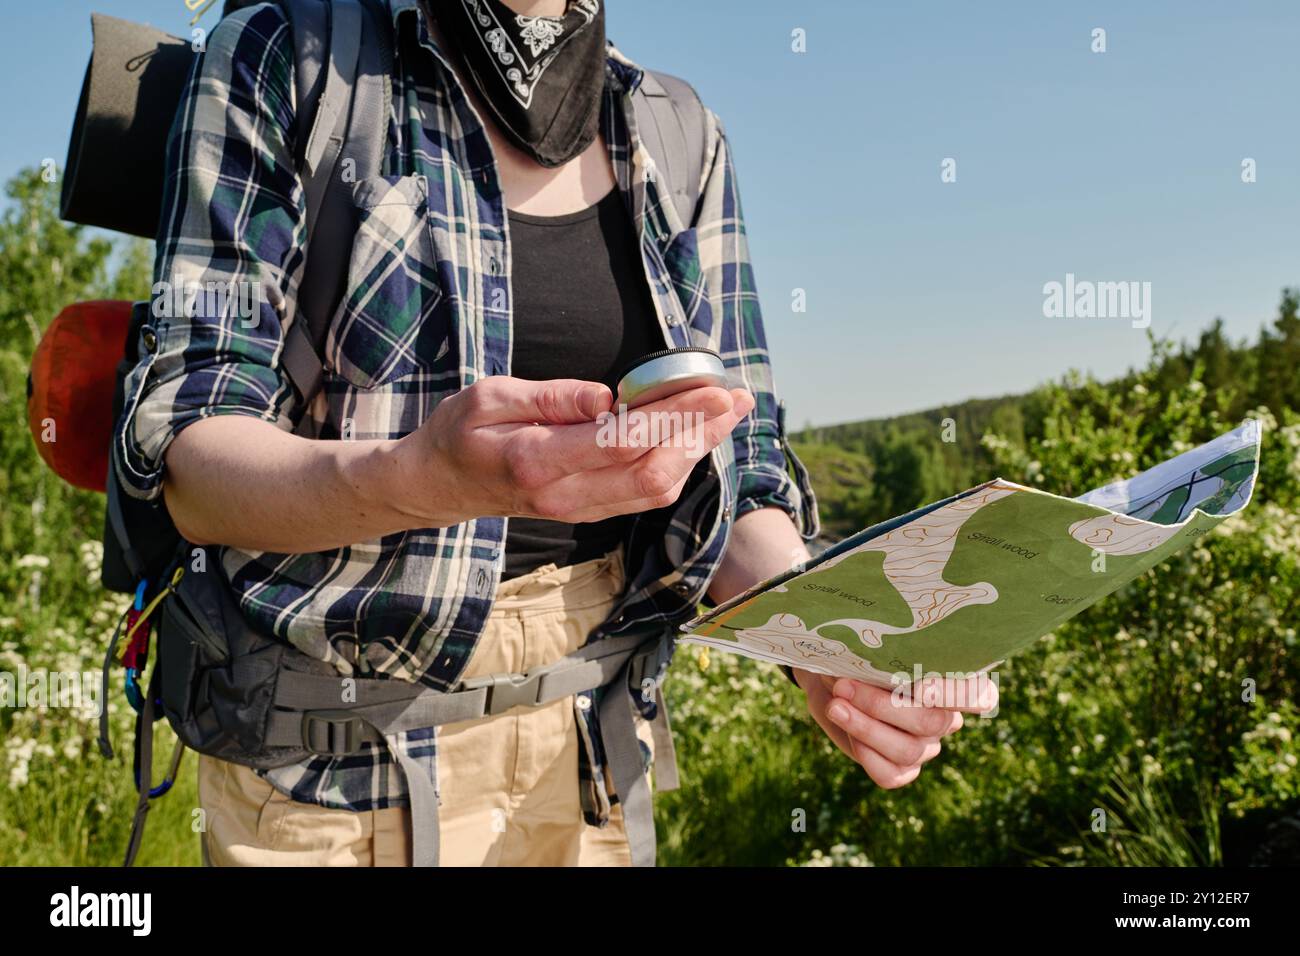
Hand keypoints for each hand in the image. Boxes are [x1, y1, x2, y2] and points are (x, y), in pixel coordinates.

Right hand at [389, 376, 754, 526]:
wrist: (435, 487)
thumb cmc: (457, 433)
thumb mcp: (488, 396)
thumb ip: (551, 398)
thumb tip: (609, 397)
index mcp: (539, 461)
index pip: (625, 441)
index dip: (676, 417)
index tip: (713, 389)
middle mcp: (565, 495)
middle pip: (653, 470)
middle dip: (702, 433)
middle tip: (736, 397)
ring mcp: (578, 510)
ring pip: (655, 490)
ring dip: (697, 452)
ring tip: (726, 413)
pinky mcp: (586, 512)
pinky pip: (643, 497)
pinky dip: (677, 466)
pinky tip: (694, 438)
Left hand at [793, 670, 996, 788]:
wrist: (832, 678)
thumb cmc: (859, 654)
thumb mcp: (870, 648)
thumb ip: (884, 657)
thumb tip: (876, 663)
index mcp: (951, 683)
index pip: (982, 695)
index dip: (960, 695)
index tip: (922, 685)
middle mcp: (945, 718)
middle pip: (931, 723)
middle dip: (882, 706)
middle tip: (843, 686)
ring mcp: (925, 747)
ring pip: (907, 751)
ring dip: (865, 728)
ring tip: (836, 705)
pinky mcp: (901, 769)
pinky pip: (891, 775)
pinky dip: (864, 753)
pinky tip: (843, 725)